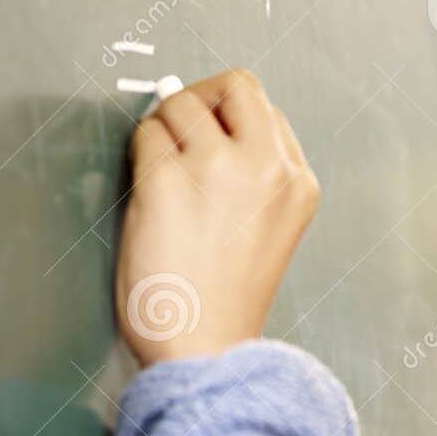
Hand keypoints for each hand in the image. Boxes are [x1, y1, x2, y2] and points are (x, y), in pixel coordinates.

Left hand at [114, 69, 319, 365]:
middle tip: (181, 140)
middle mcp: (266, 167)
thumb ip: (254, 173)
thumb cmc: (226, 301)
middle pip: (232, 87)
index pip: (264, 110)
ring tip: (165, 183)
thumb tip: (207, 118)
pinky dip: (140, 157)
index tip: (210, 143)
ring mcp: (218, 169)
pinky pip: (145, 135)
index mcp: (296, 182)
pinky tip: (149, 198)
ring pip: (180, 104)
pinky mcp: (168, 179)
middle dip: (200, 103)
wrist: (205, 348)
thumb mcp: (269, 227)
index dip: (229, 119)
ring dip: (163, 133)